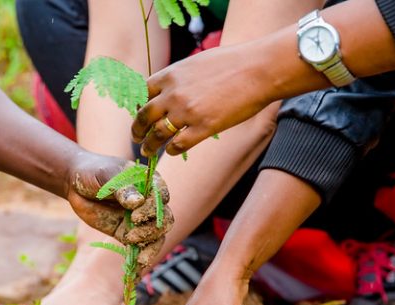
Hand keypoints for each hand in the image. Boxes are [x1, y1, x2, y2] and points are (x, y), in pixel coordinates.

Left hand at [65, 151, 173, 263]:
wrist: (75, 184)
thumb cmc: (93, 173)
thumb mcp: (106, 176)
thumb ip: (122, 188)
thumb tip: (137, 202)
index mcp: (150, 182)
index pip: (162, 197)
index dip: (152, 208)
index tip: (135, 214)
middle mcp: (149, 202)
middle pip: (164, 220)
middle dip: (152, 230)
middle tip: (132, 234)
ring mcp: (140, 219)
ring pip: (156, 236)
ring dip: (151, 247)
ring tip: (140, 258)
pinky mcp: (127, 233)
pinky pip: (139, 247)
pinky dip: (141, 257)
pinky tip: (138, 269)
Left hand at [131, 44, 272, 156]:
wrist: (258, 69)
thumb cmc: (232, 62)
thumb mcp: (196, 62)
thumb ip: (179, 77)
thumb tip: (168, 88)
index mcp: (170, 75)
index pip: (142, 93)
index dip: (138, 106)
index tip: (139, 115)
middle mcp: (173, 95)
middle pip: (144, 117)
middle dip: (137, 130)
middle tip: (136, 139)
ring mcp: (187, 113)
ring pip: (158, 135)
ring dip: (150, 146)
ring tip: (148, 152)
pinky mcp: (203, 128)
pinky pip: (179, 145)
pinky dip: (172, 150)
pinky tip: (173, 151)